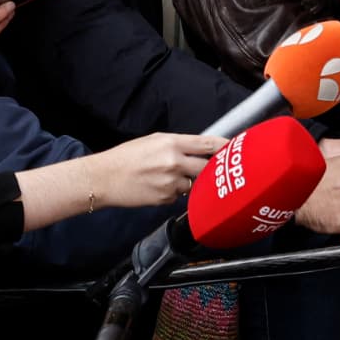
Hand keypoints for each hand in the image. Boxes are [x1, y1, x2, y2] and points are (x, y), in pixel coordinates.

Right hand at [99, 131, 229, 208]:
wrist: (104, 178)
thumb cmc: (126, 157)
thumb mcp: (153, 141)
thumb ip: (178, 144)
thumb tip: (199, 148)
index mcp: (172, 143)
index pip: (207, 144)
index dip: (225, 146)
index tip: (236, 148)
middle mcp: (174, 162)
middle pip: (207, 167)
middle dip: (211, 169)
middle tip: (213, 169)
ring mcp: (170, 183)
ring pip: (193, 184)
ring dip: (188, 181)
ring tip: (169, 177)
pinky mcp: (165, 199)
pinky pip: (179, 196)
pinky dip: (174, 192)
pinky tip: (158, 187)